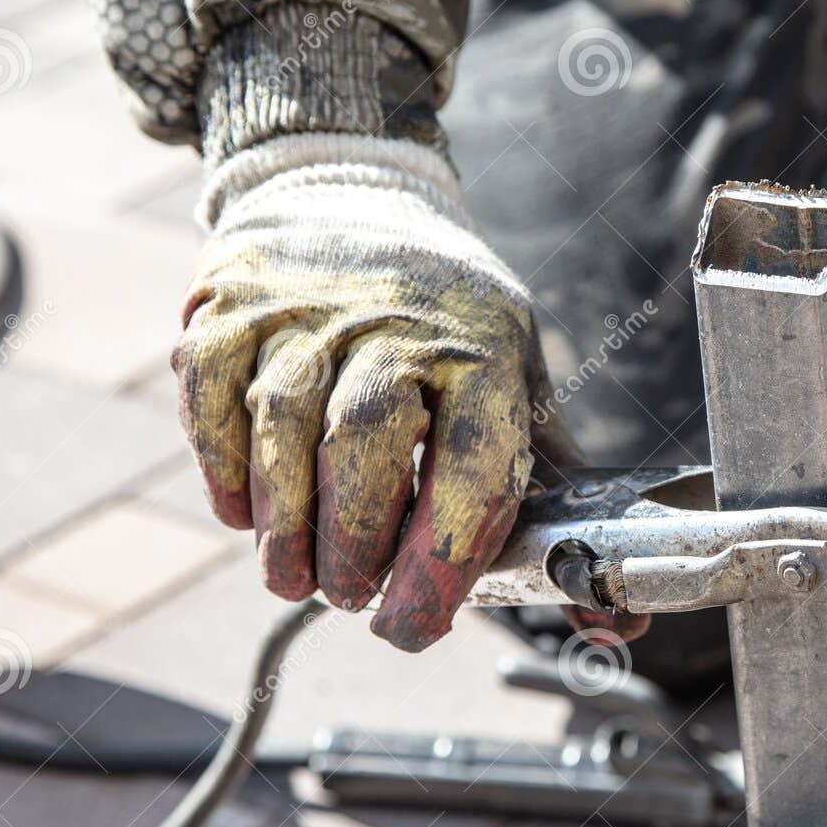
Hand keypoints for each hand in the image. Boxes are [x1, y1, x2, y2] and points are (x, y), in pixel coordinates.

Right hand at [175, 134, 567, 650]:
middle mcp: (397, 318)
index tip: (413, 625)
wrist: (359, 201)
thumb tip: (615, 622)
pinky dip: (225, 470)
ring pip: (281, 426)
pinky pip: (212, 397)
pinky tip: (244, 514)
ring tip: (296, 578)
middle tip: (349, 596)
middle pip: (364, 443)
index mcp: (486, 351)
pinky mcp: (231, 301)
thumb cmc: (452, 334)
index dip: (441, 557)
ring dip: (284, 525)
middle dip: (352, 544)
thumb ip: (553, 502)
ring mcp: (307, 305)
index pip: (472, 462)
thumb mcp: (519, 392)